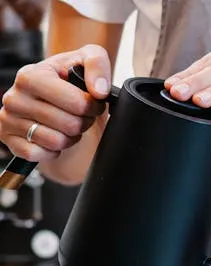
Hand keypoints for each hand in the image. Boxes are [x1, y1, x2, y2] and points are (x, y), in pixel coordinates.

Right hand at [0, 44, 110, 160]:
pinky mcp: (9, 140)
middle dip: (83, 122)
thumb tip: (99, 90)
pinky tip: (52, 136)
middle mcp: (14, 97)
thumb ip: (97, 65)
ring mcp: (9, 119)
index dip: (93, 107)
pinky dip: (52, 151)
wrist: (52, 101)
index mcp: (30, 75)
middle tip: (80, 115)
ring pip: (56, 142)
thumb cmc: (68, 81)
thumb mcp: (85, 61)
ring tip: (67, 125)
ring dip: (70, 138)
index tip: (92, 103)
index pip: (76, 102)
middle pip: (70, 125)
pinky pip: (39, 155)